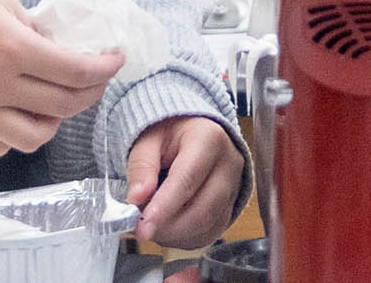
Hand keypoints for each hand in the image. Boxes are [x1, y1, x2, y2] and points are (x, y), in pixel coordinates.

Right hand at [0, 0, 121, 155]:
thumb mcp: (3, 1)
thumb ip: (35, 27)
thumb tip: (60, 47)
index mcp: (12, 49)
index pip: (75, 70)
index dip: (104, 68)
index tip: (117, 60)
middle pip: (63, 105)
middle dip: (91, 92)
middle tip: (97, 79)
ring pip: (33, 138)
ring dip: (55, 122)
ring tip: (59, 103)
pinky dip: (18, 134)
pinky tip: (23, 114)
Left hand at [125, 115, 245, 249]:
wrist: (191, 132)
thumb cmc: (170, 133)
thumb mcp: (148, 139)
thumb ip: (141, 166)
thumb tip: (136, 198)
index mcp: (209, 139)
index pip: (187, 180)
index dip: (163, 207)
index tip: (143, 225)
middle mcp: (229, 163)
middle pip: (202, 209)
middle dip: (167, 226)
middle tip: (139, 229)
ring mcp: (233, 187)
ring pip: (206, 225)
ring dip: (174, 235)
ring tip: (151, 224)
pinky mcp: (231, 206)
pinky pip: (210, 233)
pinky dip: (185, 238)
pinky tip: (168, 227)